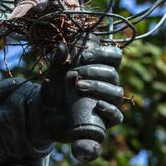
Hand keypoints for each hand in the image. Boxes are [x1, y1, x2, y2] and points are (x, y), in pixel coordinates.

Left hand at [30, 40, 123, 159]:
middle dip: (93, 71)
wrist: (48, 113)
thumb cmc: (56, 88)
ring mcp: (111, 102)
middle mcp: (110, 84)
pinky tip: (98, 105)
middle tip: (74, 74)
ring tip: (79, 87)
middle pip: (113, 73)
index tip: (84, 57)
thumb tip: (61, 46)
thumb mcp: (55, 72)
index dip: (103, 53)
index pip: (114, 56)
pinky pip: (117, 115)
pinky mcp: (108, 120)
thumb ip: (58, 59)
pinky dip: (110, 109)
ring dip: (98, 87)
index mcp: (102, 68)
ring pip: (116, 92)